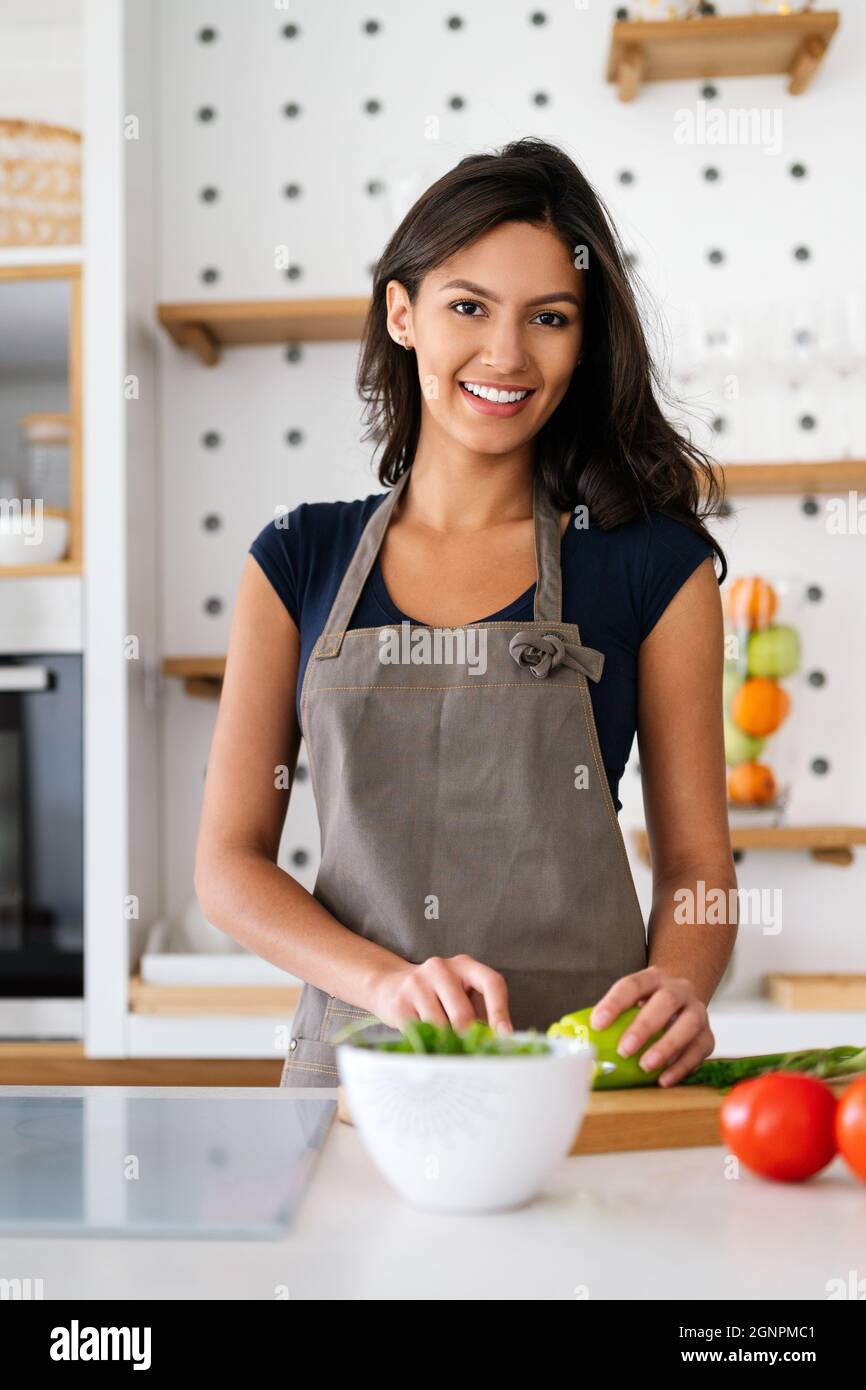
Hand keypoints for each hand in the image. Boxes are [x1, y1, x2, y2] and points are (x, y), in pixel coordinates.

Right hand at [371, 954, 511, 1034]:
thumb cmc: (437, 994)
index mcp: (464, 965)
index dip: (500, 1010)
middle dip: (468, 1037)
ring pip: (440, 1026)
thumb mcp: (460, 993)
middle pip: (463, 1012)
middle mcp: (440, 968)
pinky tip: (426, 1039)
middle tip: (471, 1052)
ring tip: (446, 1044)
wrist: (391, 984)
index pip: (491, 983)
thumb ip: (478, 1012)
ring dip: (445, 1041)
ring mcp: (417, 983)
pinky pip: (420, 1032)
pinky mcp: (400, 1002)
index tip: (504, 1035)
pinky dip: (427, 1042)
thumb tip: (497, 1041)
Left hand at [590, 966, 714, 1086]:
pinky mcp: (708, 1035)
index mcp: (653, 978)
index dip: (614, 1003)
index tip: (596, 1023)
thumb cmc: (648, 1003)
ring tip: (645, 1066)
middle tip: (624, 1049)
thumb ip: (614, 1015)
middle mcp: (679, 991)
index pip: (632, 985)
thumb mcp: (633, 999)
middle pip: (665, 1002)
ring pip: (689, 1025)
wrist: (684, 996)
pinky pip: (700, 1050)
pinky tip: (663, 1079)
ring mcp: (697, 1011)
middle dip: (644, 1027)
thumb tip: (581, 1040)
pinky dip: (682, 1066)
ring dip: (666, 1047)